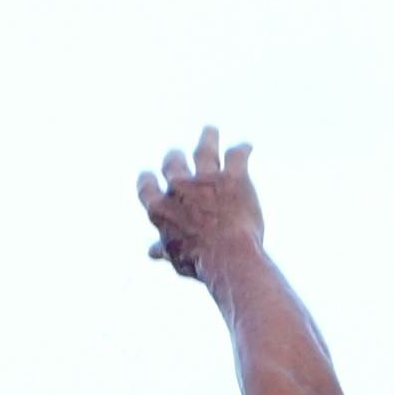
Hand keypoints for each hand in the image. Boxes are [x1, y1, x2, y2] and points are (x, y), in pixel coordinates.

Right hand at [138, 128, 262, 279]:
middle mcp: (180, 188)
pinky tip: (246, 147)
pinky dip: (242, 150)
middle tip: (177, 154)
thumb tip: (153, 252)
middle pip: (173, 163)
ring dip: (207, 138)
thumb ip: (165, 249)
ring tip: (210, 131)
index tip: (148, 176)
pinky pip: (237, 155)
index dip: (147, 180)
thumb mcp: (177, 258)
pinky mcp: (233, 176)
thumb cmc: (200, 263)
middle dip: (175, 157)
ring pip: (204, 149)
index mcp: (160, 209)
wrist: (228, 257)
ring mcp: (206, 179)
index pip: (146, 187)